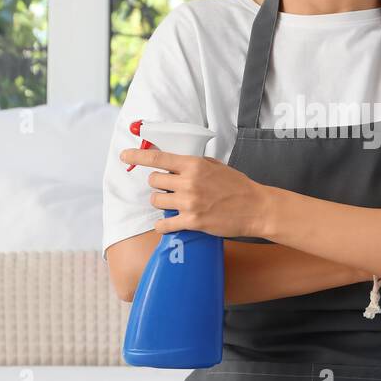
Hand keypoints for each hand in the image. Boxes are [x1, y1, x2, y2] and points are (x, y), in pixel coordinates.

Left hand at [120, 147, 267, 238]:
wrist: (256, 208)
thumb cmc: (238, 186)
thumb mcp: (216, 166)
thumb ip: (194, 164)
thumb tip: (175, 163)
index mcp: (195, 165)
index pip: (159, 158)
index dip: (138, 156)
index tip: (124, 155)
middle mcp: (189, 182)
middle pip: (154, 181)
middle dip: (158, 185)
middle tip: (169, 189)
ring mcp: (190, 203)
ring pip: (156, 201)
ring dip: (161, 203)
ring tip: (173, 205)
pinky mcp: (193, 222)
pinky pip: (164, 224)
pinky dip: (162, 225)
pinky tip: (166, 225)